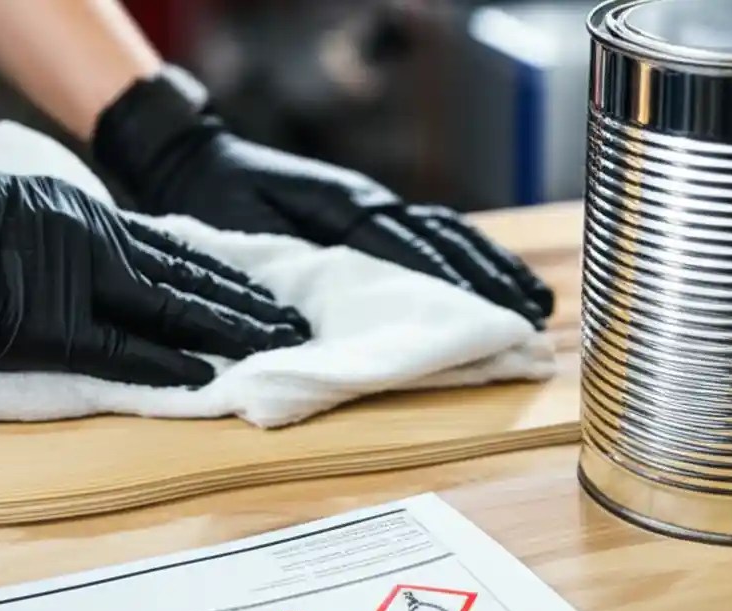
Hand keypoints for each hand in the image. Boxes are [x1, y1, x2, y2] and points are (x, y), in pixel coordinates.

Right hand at [0, 147, 309, 386]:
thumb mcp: (10, 219)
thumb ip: (64, 248)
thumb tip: (102, 280)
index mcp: (82, 216)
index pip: (173, 250)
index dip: (224, 277)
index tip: (263, 294)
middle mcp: (90, 240)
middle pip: (190, 277)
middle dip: (248, 303)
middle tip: (296, 325)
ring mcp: (69, 279)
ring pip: (172, 308)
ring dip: (231, 332)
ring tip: (280, 349)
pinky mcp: (41, 323)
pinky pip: (120, 349)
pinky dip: (167, 364)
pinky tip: (207, 377)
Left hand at [91, 66, 554, 328]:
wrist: (196, 161)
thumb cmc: (216, 203)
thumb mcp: (245, 238)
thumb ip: (288, 274)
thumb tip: (319, 327)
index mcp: (347, 211)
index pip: (412, 251)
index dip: (454, 284)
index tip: (492, 313)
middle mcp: (372, 206)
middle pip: (446, 243)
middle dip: (492, 281)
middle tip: (534, 317)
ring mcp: (375, 206)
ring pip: (449, 236)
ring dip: (493, 269)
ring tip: (535, 301)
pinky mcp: (370, 212)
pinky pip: (432, 231)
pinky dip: (470, 254)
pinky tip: (495, 274)